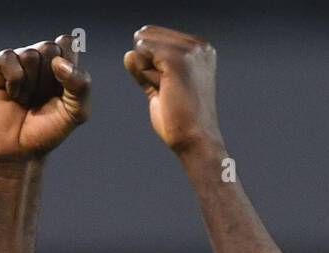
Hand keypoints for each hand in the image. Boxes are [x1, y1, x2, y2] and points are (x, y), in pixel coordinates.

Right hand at [0, 36, 89, 163]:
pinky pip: (9, 58)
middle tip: (41, 99)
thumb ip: (80, 86)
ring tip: (26, 99)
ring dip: (31, 84)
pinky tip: (13, 96)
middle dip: (49, 80)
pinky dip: (15, 81)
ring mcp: (17, 61)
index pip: (68, 43)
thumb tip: (58, 62)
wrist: (19, 151)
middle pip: (50, 48)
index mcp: (61, 64)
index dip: (68, 64)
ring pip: (31, 55)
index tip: (64, 90)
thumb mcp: (76, 112)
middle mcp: (39, 58)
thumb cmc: (48, 131)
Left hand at [124, 25, 222, 153]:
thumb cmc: (180, 120)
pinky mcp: (177, 59)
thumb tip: (129, 54)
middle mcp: (198, 45)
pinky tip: (164, 90)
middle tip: (168, 91)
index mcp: (199, 49)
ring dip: (146, 71)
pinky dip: (145, 74)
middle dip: (147, 65)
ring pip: (143, 43)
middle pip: (148, 36)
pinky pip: (142, 52)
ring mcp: (189, 50)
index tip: (172, 88)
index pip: (156, 37)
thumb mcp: (160, 90)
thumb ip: (145, 71)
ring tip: (168, 91)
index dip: (151, 64)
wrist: (194, 140)